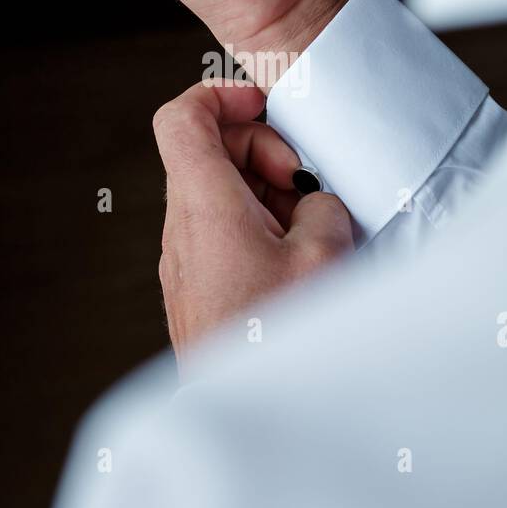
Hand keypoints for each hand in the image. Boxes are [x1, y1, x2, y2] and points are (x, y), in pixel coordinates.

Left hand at [154, 80, 353, 369]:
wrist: (244, 411)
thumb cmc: (277, 337)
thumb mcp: (325, 254)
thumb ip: (323, 206)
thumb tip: (316, 206)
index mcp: (203, 205)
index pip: (181, 118)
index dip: (221, 96)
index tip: (264, 106)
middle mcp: (181, 228)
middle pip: (208, 153)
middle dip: (261, 153)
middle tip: (303, 186)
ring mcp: (183, 261)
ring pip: (217, 194)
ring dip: (265, 194)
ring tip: (307, 229)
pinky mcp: (195, 289)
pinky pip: (220, 233)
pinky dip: (257, 227)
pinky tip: (294, 260)